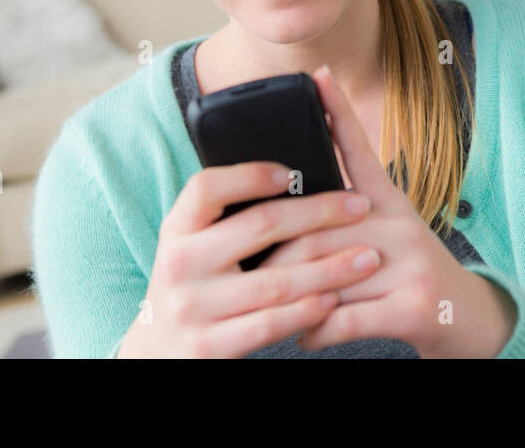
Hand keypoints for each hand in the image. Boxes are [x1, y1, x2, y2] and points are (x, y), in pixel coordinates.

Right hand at [116, 161, 382, 357]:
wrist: (158, 354)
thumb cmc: (193, 287)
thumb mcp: (192, 248)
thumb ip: (225, 220)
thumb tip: (291, 179)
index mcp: (176, 230)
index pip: (207, 188)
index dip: (251, 175)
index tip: (293, 171)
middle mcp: (180, 264)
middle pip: (259, 226)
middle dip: (318, 213)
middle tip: (360, 205)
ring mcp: (194, 308)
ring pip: (276, 280)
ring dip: (329, 268)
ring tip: (366, 257)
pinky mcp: (211, 346)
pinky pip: (270, 323)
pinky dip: (307, 310)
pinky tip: (334, 298)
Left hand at [256, 64, 518, 357]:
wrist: (473, 323)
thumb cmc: (414, 279)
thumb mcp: (388, 236)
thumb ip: (346, 222)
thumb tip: (286, 218)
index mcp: (391, 203)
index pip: (360, 150)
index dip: (338, 112)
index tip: (319, 75)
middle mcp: (402, 226)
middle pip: (318, 229)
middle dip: (278, 257)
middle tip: (250, 274)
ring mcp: (411, 264)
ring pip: (327, 274)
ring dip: (296, 300)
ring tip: (278, 311)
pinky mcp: (414, 306)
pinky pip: (345, 316)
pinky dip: (318, 330)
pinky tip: (307, 334)